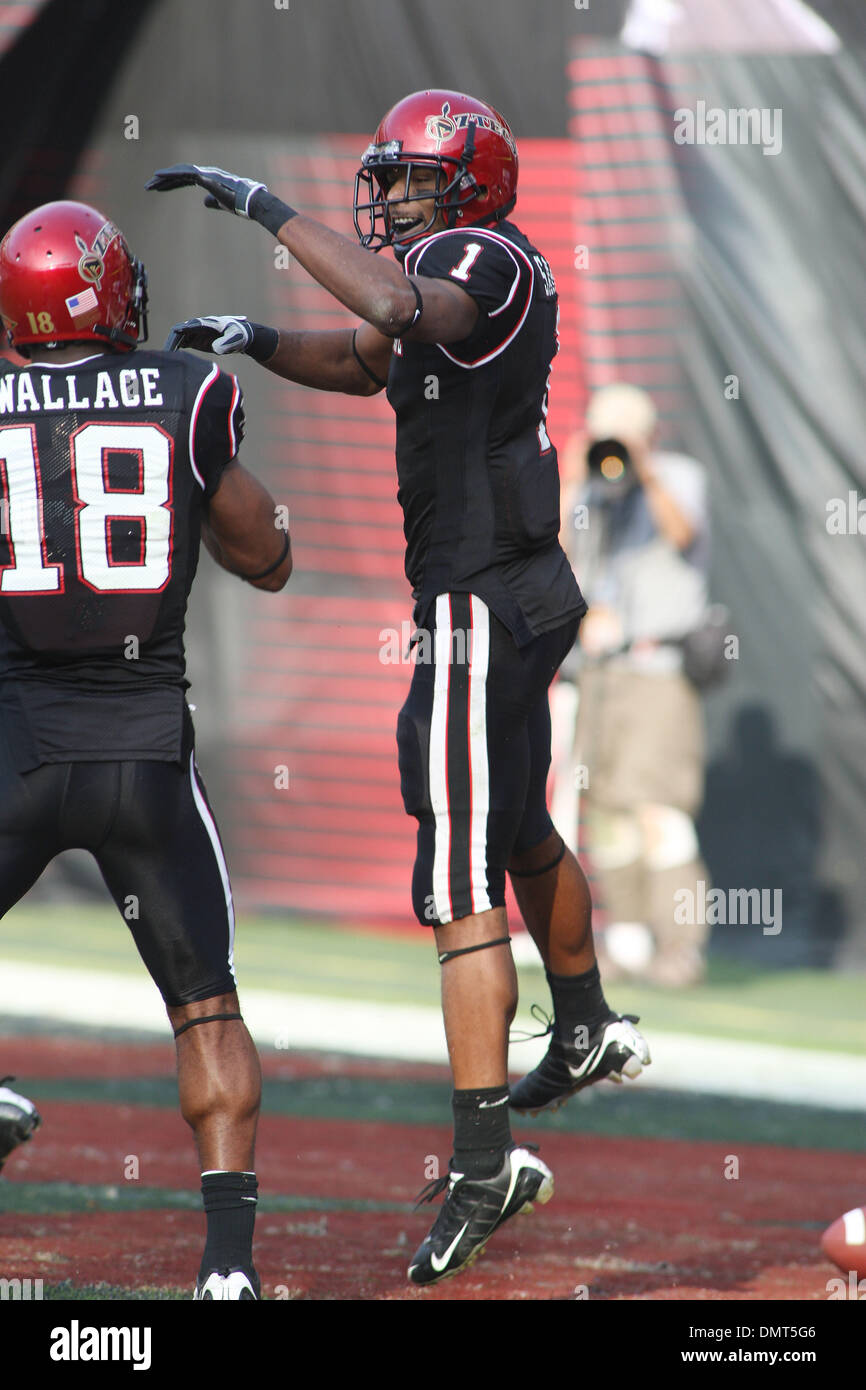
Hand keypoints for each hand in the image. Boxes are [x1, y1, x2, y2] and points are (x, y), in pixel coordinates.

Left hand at [146, 163, 265, 216]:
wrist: (251, 203)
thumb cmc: (240, 204)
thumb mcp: (222, 204)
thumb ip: (212, 201)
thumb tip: (204, 202)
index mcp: (208, 179)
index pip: (185, 178)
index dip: (171, 183)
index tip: (159, 189)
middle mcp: (205, 173)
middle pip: (179, 174)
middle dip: (163, 180)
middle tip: (149, 186)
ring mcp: (205, 174)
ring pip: (179, 172)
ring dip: (163, 178)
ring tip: (149, 185)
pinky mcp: (206, 178)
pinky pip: (185, 174)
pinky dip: (171, 174)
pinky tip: (159, 177)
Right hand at [164, 315, 253, 353]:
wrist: (241, 337)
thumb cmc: (239, 336)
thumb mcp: (235, 340)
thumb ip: (226, 343)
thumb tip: (215, 348)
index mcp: (209, 324)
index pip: (193, 325)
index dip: (184, 329)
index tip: (176, 334)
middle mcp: (200, 326)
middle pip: (182, 330)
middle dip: (174, 340)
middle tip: (168, 352)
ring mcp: (196, 333)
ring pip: (180, 337)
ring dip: (173, 345)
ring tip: (168, 357)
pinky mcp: (196, 340)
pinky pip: (183, 342)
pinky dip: (177, 348)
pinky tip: (172, 356)